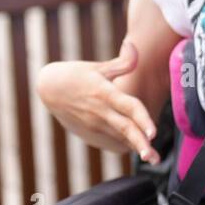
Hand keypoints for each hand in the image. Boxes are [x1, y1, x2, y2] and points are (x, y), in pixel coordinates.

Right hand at [35, 42, 159, 161]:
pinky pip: (111, 141)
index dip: (143, 119)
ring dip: (136, 148)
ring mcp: (94, 125)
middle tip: (155, 159)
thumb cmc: (77, 74)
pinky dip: (124, 145)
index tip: (154, 133)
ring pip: (120, 138)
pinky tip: (135, 148)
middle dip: (141, 144)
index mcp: (105, 93)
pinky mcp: (89, 133)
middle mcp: (100, 112)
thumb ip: (122, 62)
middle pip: (125, 129)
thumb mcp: (98, 67)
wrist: (49, 88)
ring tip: (153, 158)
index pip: (128, 107)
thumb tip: (133, 45)